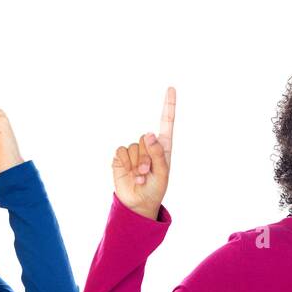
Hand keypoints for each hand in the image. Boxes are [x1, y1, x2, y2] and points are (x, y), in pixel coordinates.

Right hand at [112, 86, 174, 220]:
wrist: (138, 203)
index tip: (171, 88)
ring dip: (137, 164)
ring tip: (140, 177)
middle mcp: (148, 146)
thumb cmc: (155, 189)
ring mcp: (134, 151)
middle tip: (148, 173)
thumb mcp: (162, 173)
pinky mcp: (120, 157)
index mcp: (163, 147)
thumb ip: (158, 153)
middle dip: (148, 157)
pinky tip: (130, 175)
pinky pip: (122, 151)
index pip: (166, 122)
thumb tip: (149, 133)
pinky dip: (126, 163)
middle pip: (147, 138)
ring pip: (134, 146)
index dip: (168, 105)